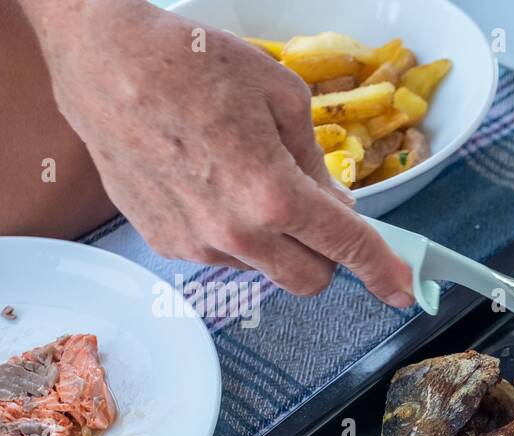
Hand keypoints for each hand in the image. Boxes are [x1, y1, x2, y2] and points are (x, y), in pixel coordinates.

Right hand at [21, 0, 412, 304]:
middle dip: (326, 256)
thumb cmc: (192, 64)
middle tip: (316, 213)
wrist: (104, 61)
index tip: (404, 290)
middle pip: (310, 280)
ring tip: (243, 176)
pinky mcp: (166, 242)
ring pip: (265, 267)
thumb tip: (336, 207)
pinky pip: (222, 254)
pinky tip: (210, 183)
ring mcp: (197, 243)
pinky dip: (233, 231)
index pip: (347, 248)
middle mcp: (236, 232)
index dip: (385, 271)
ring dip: (274, 240)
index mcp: (274, 194)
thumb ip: (317, 163)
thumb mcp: (281, 97)